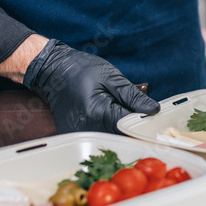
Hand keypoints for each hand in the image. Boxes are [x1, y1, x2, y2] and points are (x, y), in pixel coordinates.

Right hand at [22, 39, 159, 132]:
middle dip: (134, 125)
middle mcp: (88, 128)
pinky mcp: (77, 134)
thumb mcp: (110, 76)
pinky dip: (109, 128)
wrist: (52, 70)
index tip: (153, 118)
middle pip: (121, 134)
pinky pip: (100, 135)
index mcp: (98, 112)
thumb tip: (153, 110)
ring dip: (122, 128)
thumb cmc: (80, 69)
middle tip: (141, 113)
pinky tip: (110, 115)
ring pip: (112, 137)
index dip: (144, 122)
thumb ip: (132, 96)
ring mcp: (80, 133)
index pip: (130, 126)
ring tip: (123, 111)